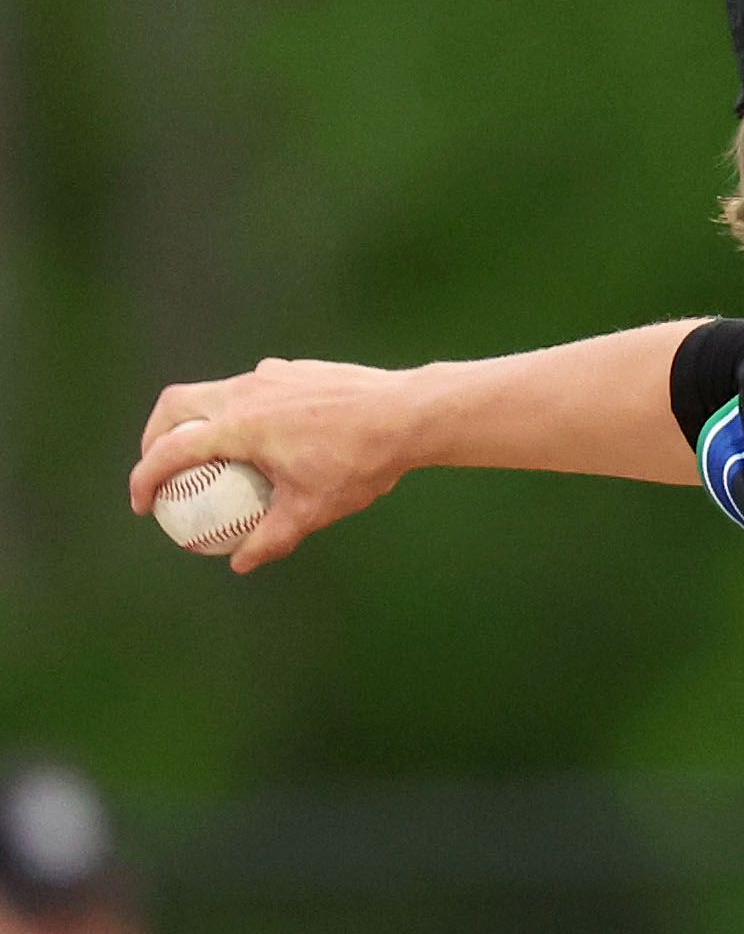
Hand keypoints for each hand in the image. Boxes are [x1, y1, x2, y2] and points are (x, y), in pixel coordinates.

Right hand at [129, 358, 416, 572]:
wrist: (409, 413)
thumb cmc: (361, 462)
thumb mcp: (312, 510)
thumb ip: (271, 538)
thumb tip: (240, 563)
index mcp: (239, 425)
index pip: (169, 450)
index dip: (145, 479)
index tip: (144, 506)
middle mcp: (246, 390)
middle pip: (175, 405)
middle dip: (154, 436)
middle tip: (160, 469)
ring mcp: (271, 374)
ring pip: (214, 392)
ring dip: (198, 421)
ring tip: (209, 458)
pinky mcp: (295, 371)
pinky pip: (252, 388)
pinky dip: (239, 411)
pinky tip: (266, 440)